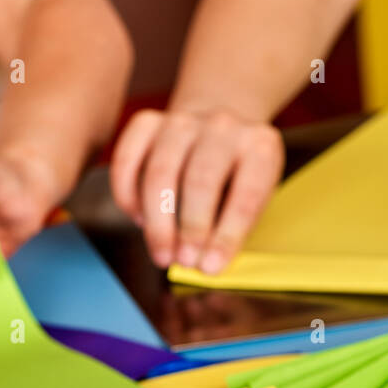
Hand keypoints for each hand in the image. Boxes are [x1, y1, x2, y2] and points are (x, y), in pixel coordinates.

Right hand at [110, 107, 282, 273]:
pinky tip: (138, 219)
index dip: (227, 236)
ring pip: (160, 172)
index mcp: (260, 146)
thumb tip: (205, 264)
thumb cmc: (238, 176)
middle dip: (190, 228)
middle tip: (184, 262)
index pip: (246, 196)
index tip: (210, 268)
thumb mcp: (254, 197)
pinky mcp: (148, 121)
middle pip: (200, 180)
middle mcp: (222, 126)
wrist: (220, 128)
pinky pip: (126, 158)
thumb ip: (235, 227)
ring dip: (157, 221)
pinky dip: (127, 194)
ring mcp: (182, 120)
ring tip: (162, 254)